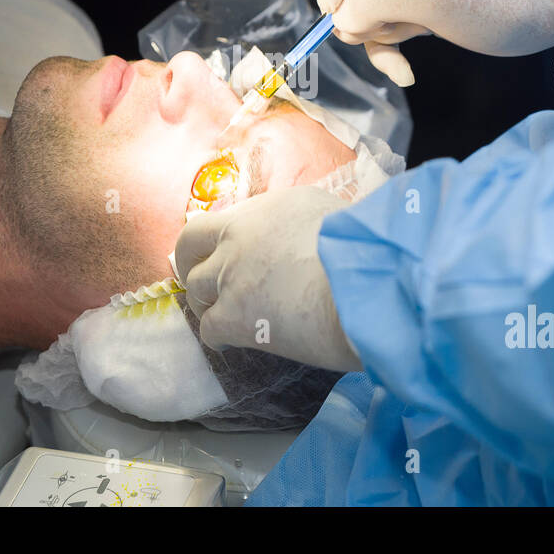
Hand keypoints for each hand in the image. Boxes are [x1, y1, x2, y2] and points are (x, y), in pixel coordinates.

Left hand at [173, 185, 362, 371]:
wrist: (364, 286)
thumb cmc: (362, 250)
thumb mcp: (329, 214)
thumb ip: (302, 221)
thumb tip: (308, 230)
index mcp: (263, 210)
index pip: (214, 221)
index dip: (208, 241)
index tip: (213, 254)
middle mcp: (238, 237)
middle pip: (189, 249)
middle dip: (191, 266)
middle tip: (200, 283)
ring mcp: (230, 276)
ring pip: (197, 290)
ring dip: (207, 303)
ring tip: (224, 316)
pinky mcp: (233, 316)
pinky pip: (209, 329)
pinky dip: (218, 337)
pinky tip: (232, 343)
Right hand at [303, 0, 553, 84]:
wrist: (542, 9)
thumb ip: (376, 2)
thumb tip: (343, 20)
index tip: (341, 6)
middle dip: (354, 16)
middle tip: (389, 25)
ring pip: (360, 14)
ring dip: (377, 37)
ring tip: (416, 34)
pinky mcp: (417, 10)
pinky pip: (383, 33)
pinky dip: (389, 53)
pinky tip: (407, 72)